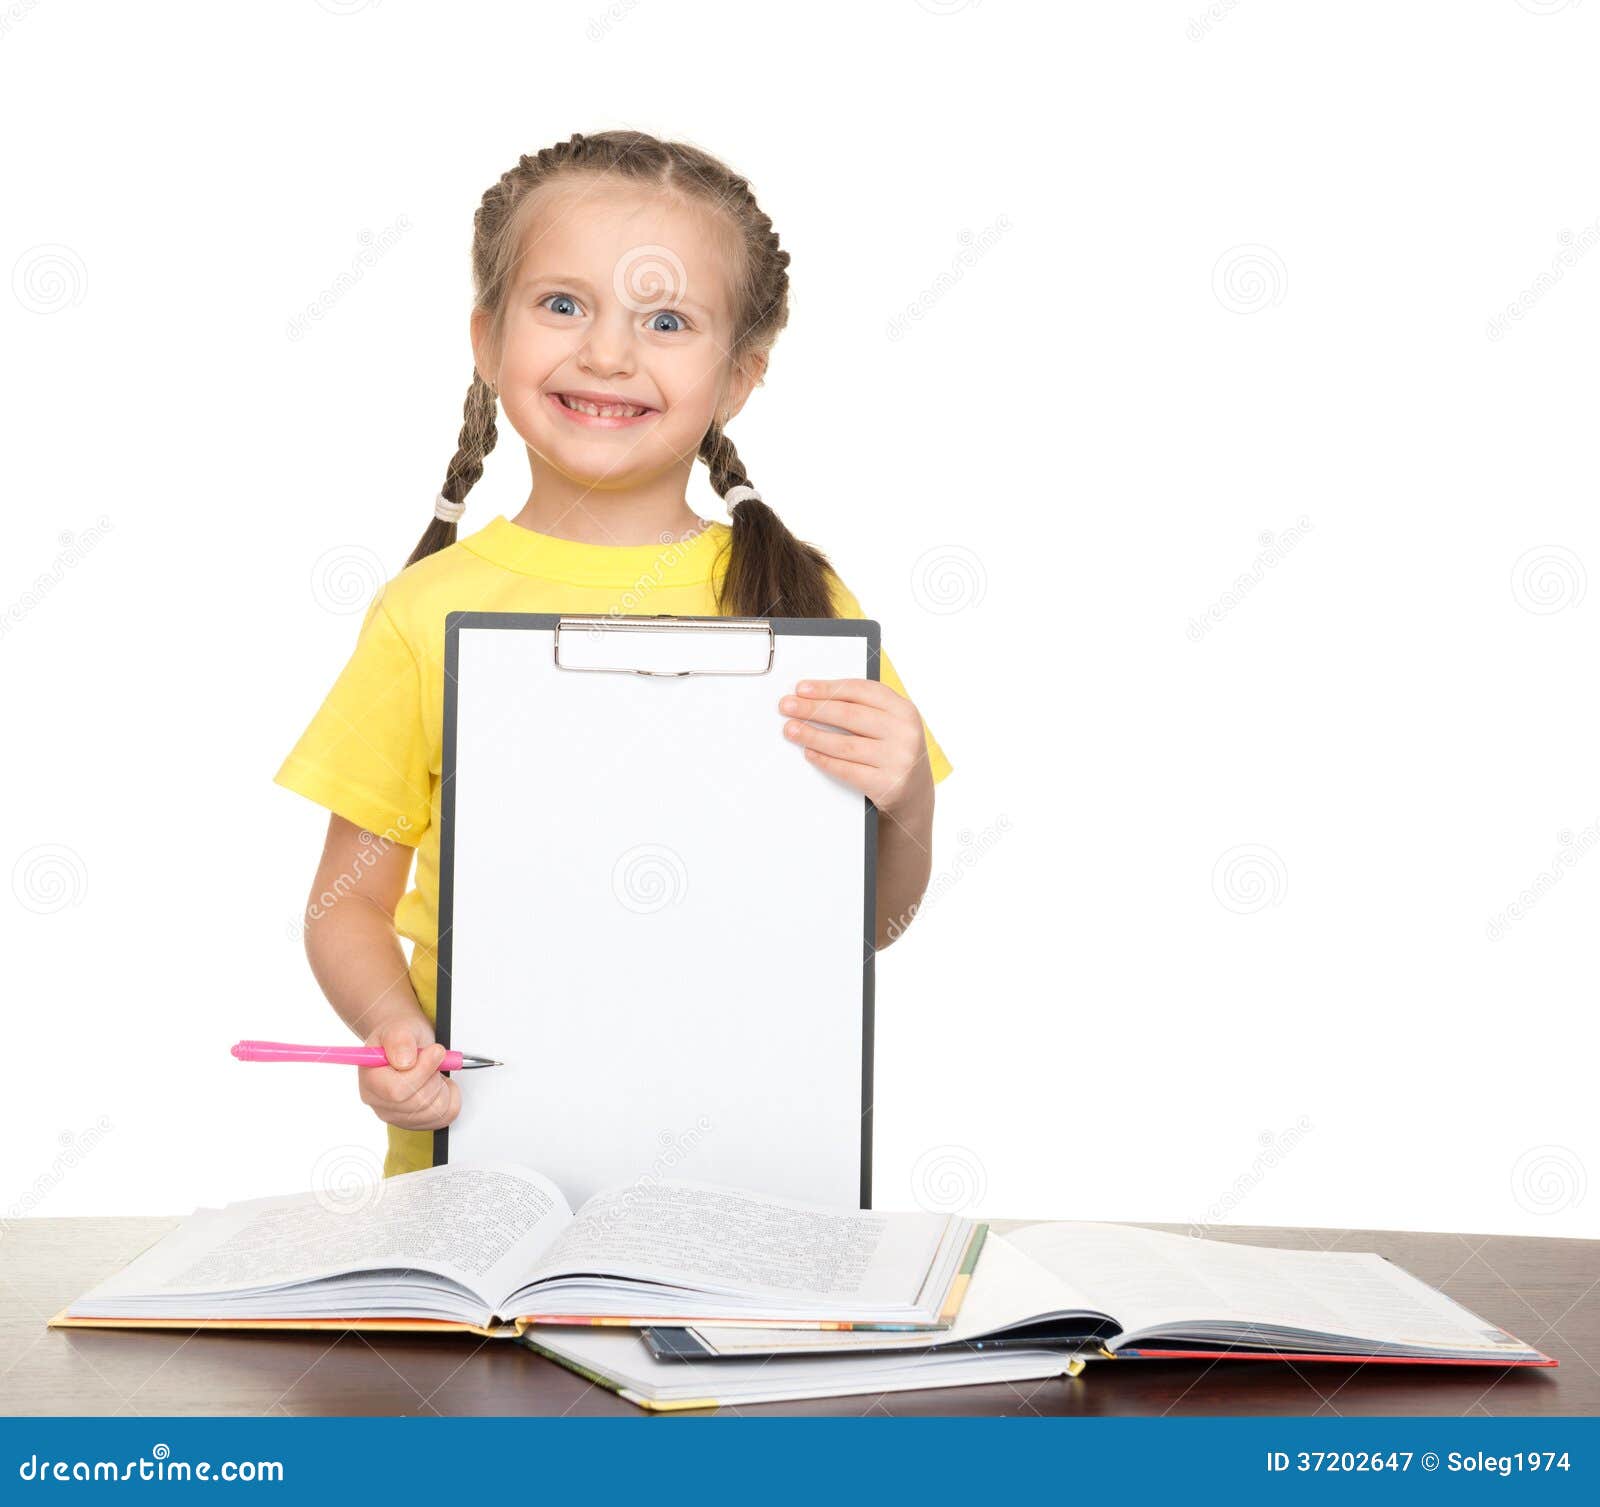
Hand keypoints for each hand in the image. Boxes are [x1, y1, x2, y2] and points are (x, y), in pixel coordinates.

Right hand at [357, 1019, 460, 1131]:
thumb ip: (399, 1040)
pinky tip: (439, 1084)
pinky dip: (451, 1097)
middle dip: (434, 1076)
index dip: (422, 1072)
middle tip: (432, 1057)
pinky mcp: (416, 1122)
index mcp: (371, 1081)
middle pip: (419, 1102)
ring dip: (442, 1086)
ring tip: (433, 1070)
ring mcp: (398, 1116)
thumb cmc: (401, 1037)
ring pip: (435, 1111)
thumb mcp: (399, 1027)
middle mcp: (381, 1103)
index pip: (397, 1091)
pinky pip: (445, 1116)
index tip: (436, 1052)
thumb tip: (405, 1060)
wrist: (407, 1043)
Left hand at [778, 678, 931, 816]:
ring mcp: (898, 760)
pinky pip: (847, 770)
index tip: (802, 689)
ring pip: (845, 744)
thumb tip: (815, 698)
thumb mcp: (890, 724)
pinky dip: (824, 760)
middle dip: (813, 709)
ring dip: (812, 736)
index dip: (827, 688)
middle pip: (849, 715)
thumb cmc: (893, 751)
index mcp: (904, 709)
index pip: (860, 691)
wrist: (914, 792)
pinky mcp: (887, 784)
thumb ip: (863, 708)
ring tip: (792, 730)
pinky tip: (809, 753)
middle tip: (788, 707)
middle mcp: (904, 732)